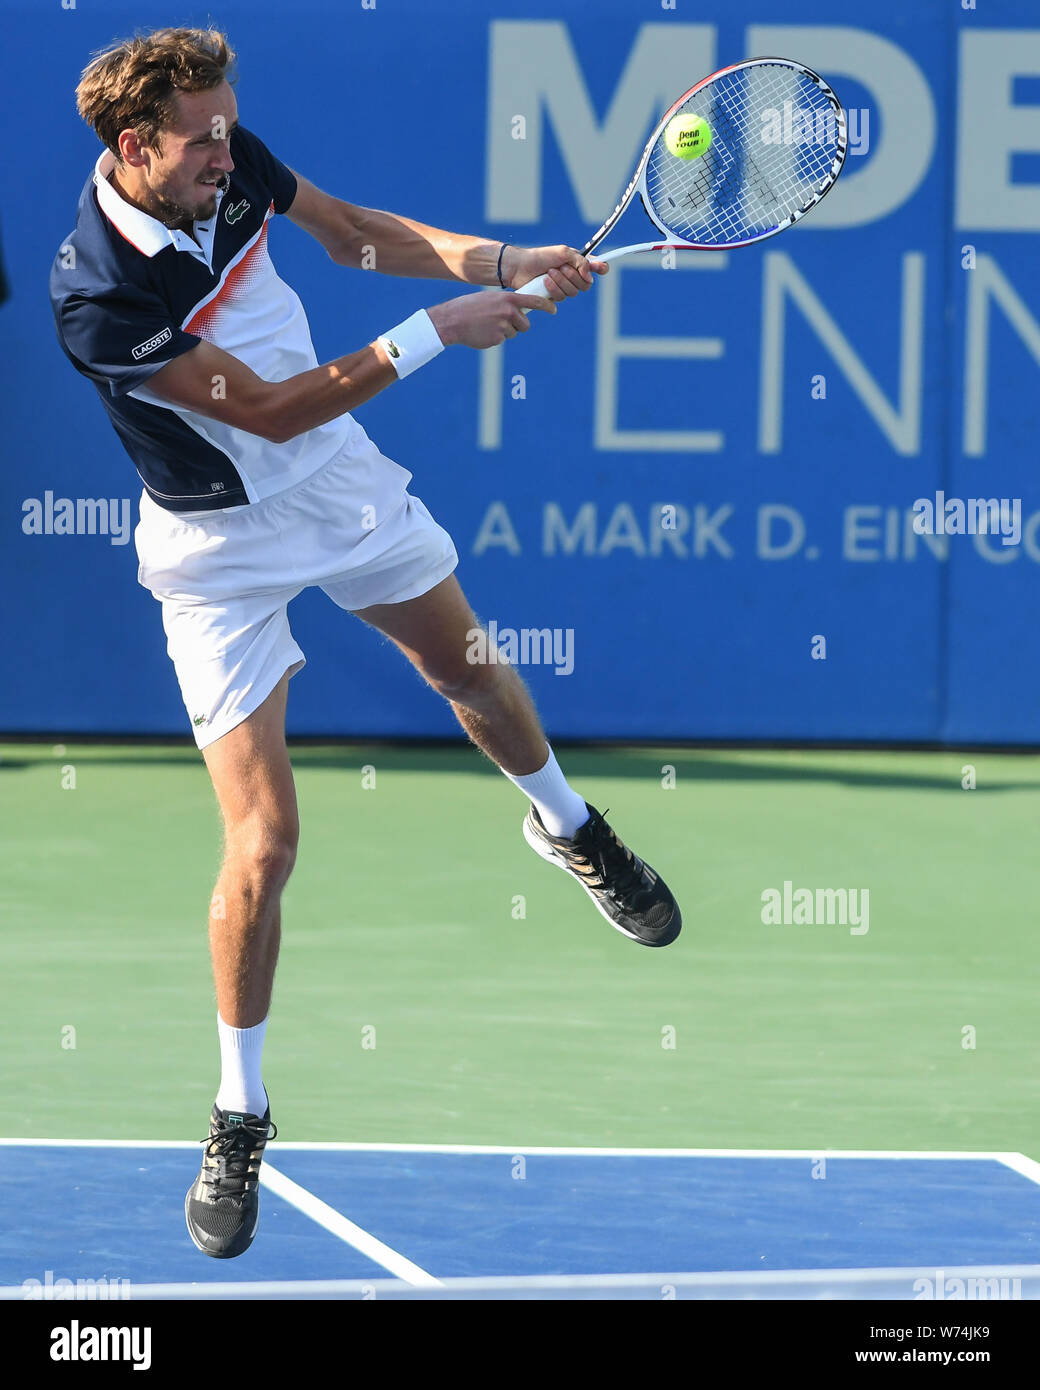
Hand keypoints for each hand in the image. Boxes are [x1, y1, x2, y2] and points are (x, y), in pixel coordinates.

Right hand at [427, 289, 554, 348]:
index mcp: (508, 298)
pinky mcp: (497, 339)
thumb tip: (521, 311)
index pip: (534, 302)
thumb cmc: (470, 307)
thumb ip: (507, 303)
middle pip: (525, 324)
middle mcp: (508, 311)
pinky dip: (494, 337)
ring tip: (488, 324)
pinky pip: (502, 340)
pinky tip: (483, 331)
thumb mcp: (491, 298)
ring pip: (513, 333)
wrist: (452, 320)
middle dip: (518, 325)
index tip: (554, 309)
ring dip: (505, 332)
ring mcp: (503, 326)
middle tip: (501, 321)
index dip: (547, 306)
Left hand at [501, 244, 608, 298]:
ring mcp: (564, 288)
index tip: (601, 268)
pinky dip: (553, 288)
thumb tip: (590, 277)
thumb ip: (580, 262)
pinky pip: (561, 298)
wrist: (521, 267)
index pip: (597, 268)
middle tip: (561, 267)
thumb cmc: (541, 256)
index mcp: (578, 264)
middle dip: (573, 276)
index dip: (602, 268)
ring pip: (573, 293)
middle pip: (586, 285)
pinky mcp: (554, 297)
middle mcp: (574, 277)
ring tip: (549, 272)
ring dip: (561, 281)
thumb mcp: (563, 253)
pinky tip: (545, 281)